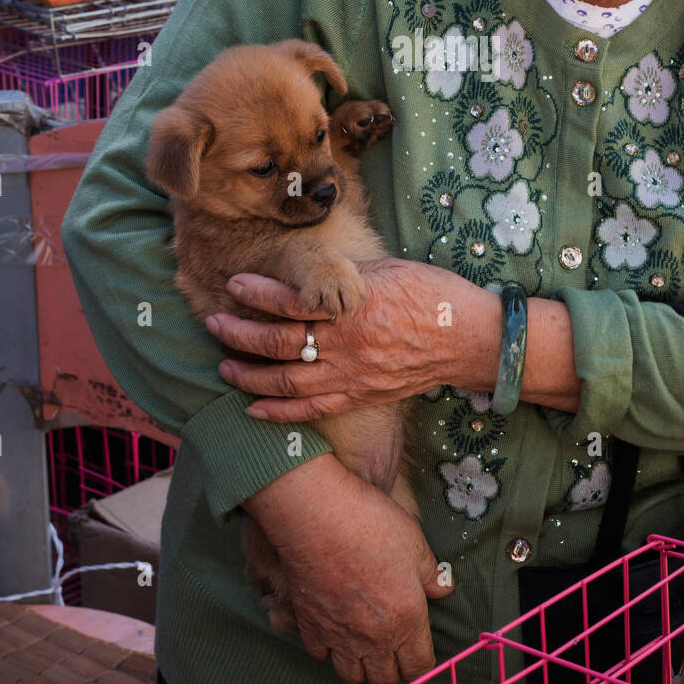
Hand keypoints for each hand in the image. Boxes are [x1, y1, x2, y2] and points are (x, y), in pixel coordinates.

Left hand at [209, 257, 498, 420]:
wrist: (469, 339)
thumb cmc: (433, 295)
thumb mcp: (387, 270)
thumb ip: (345, 276)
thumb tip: (313, 270)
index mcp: (352, 307)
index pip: (292, 301)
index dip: (258, 293)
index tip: (235, 283)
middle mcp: (347, 345)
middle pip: (279, 344)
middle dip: (239, 335)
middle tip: (214, 323)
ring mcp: (353, 376)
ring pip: (287, 382)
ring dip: (248, 375)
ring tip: (224, 366)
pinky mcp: (361, 397)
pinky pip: (312, 410)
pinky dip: (278, 413)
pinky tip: (254, 408)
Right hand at [244, 455, 452, 683]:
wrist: (319, 517)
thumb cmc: (370, 525)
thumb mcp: (414, 542)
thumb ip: (431, 573)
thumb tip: (442, 588)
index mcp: (405, 619)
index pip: (419, 666)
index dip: (421, 661)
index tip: (418, 649)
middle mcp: (373, 637)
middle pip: (385, 678)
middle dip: (392, 667)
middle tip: (392, 646)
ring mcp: (339, 636)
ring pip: (351, 675)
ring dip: (360, 665)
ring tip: (363, 644)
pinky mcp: (311, 626)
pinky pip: (320, 655)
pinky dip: (328, 648)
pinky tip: (334, 628)